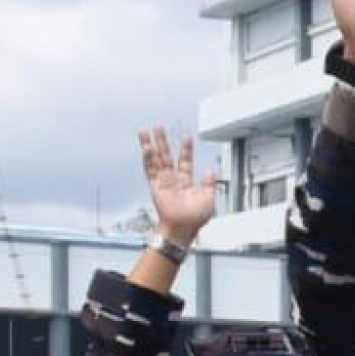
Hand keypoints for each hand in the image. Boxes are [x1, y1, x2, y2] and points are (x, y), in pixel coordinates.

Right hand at [138, 126, 219, 245]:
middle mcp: (173, 179)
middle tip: (158, 127)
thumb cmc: (195, 219)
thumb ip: (209, 183)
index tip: (186, 137)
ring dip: (150, 145)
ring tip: (144, 132)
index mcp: (186, 181)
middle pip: (166, 155)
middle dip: (163, 141)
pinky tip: (146, 147)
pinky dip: (148, 159)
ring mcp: (163, 182)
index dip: (186, 149)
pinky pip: (150, 170)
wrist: (184, 228)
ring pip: (155, 159)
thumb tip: (210, 170)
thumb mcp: (209, 198)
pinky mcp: (155, 187)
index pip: (185, 160)